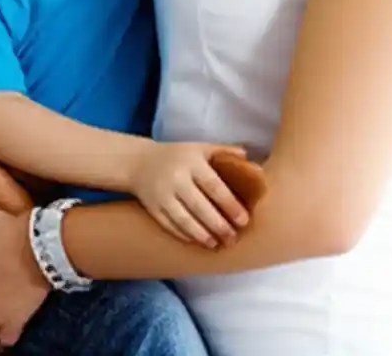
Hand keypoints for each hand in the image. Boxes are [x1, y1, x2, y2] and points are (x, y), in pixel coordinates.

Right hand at [130, 142, 250, 248]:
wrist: (137, 162)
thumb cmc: (177, 156)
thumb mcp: (199, 148)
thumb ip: (225, 152)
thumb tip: (254, 165)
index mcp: (191, 162)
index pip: (213, 186)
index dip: (230, 204)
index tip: (244, 220)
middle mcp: (175, 178)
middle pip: (199, 206)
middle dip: (218, 225)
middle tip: (233, 238)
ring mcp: (161, 194)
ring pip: (182, 219)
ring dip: (201, 234)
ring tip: (216, 244)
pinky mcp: (151, 207)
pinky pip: (168, 224)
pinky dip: (183, 235)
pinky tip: (197, 241)